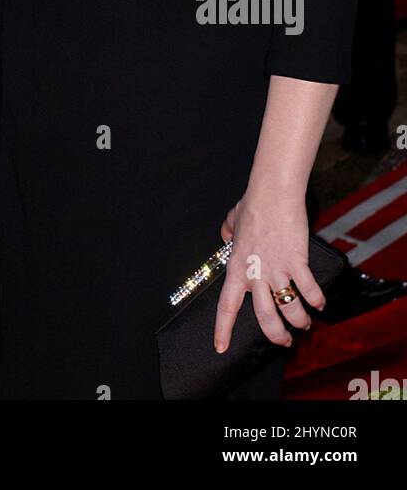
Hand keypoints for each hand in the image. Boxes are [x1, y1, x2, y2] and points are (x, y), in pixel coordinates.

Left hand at [213, 194, 323, 353]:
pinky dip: (316, 300)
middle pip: (264, 318)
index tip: (220, 347)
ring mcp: (276, 269)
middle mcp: (255, 273)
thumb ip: (227, 231)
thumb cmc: (253, 204)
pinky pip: (309, 290)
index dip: (223, 329)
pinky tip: (319, 303)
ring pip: (289, 310)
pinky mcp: (296, 261)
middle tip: (284, 342)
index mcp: (237, 267)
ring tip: (305, 323)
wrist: (273, 192)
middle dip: (276, 336)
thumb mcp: (232, 219)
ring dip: (299, 321)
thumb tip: (225, 235)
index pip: (226, 305)